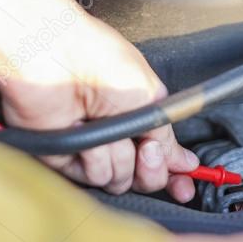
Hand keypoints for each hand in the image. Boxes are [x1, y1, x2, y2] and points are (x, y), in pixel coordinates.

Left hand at [0, 0, 198, 199]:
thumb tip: (184, 161)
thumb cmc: (101, 58)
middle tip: (146, 149)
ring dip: (119, 155)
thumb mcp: (150, 96)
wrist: (56, 55)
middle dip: (151, 169)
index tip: (185, 186)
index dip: (175, 173)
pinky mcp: (64, 156)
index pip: (161, 155)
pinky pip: (91, 174)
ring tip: (106, 122)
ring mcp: (89, 146)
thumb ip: (166, 135)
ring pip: (119, 179)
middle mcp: (114, 133)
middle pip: (142, 176)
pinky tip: (84, 127)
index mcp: (136, 115)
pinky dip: (93, 155)